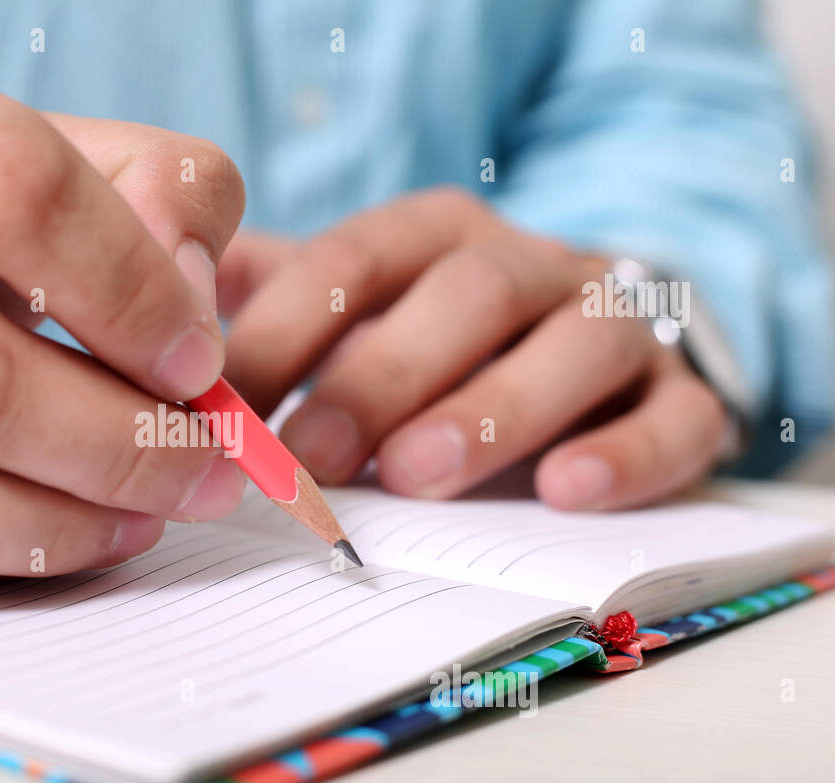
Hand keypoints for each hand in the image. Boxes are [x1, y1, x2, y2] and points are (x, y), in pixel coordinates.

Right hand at [0, 38, 246, 592]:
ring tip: (131, 523)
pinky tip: (22, 540)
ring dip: (45, 526)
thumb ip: (152, 198)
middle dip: (112, 446)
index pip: (12, 190)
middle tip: (196, 477)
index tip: (200, 367)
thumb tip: (193, 303)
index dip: (132, 295)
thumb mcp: (40, 166)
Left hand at [222, 189, 729, 509]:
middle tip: (314, 456)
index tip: (223, 408)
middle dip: (382, 375)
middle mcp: (530, 265)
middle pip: (465, 296)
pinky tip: (567, 492)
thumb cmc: (434, 348)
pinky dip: (627, 455)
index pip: (355, 263)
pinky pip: (675, 418)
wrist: (588, 357)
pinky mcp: (679, 396)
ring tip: (418, 475)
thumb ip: (270, 312)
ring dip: (493, 410)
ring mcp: (612, 326)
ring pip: (572, 347)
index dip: (285, 331)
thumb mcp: (350, 318)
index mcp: (436, 239)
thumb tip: (155, 335)